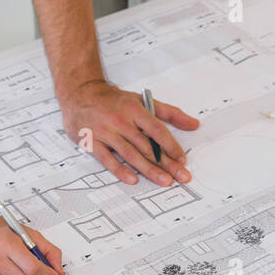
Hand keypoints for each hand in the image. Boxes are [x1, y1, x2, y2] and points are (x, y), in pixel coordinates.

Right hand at [59, 79, 198, 185]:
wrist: (80, 94)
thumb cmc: (114, 100)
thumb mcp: (142, 100)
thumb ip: (169, 112)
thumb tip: (194, 124)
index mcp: (134, 109)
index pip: (156, 130)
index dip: (170, 146)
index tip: (182, 159)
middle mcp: (120, 121)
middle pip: (146, 146)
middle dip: (165, 163)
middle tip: (181, 177)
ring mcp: (105, 132)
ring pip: (130, 154)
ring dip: (148, 170)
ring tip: (164, 181)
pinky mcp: (92, 142)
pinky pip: (107, 159)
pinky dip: (120, 170)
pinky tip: (132, 179)